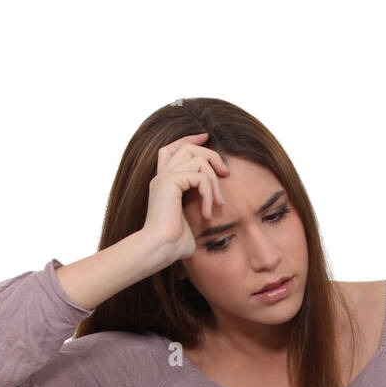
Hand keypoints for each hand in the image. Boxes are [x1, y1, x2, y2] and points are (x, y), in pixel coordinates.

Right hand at [141, 131, 229, 260]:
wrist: (160, 249)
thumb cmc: (173, 244)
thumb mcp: (189, 222)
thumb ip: (197, 210)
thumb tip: (212, 216)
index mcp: (163, 183)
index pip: (172, 149)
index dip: (189, 139)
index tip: (206, 136)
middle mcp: (161, 177)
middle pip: (188, 147)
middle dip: (211, 155)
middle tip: (225, 172)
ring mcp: (164, 178)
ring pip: (198, 160)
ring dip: (214, 182)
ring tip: (218, 204)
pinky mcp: (169, 182)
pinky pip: (199, 176)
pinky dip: (208, 193)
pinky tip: (208, 212)